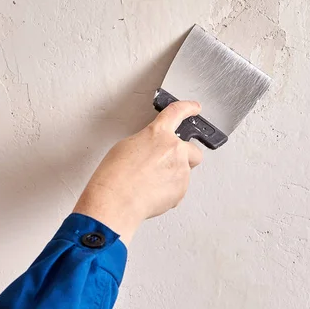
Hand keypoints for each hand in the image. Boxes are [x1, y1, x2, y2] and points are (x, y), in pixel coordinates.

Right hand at [73, 101, 203, 244]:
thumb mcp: (127, 147)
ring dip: (173, 176)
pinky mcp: (182, 189)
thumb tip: (155, 150)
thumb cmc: (115, 177)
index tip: (195, 108)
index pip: (176, 113)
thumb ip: (149, 143)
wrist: (116, 201)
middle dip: (186, 156)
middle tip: (169, 164)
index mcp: (158, 134)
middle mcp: (174, 149)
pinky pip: (180, 188)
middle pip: (193, 149)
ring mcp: (180, 169)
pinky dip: (170, 191)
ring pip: (185, 172)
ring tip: (150, 184)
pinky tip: (153, 193)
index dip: (188, 108)